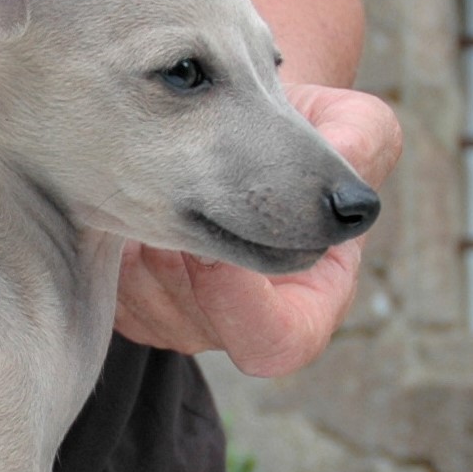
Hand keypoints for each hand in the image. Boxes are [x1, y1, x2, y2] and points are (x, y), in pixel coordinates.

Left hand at [113, 81, 402, 377]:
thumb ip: (357, 146)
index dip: (244, 309)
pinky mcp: (135, 305)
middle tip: (167, 200)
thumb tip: (342, 184)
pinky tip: (121, 201)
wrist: (237, 127)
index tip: (217, 252)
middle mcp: (242, 323)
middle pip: (199, 327)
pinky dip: (114, 249)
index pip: (279, 344)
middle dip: (178, 267)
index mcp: (309, 301)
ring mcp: (183, 321)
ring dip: (142, 253)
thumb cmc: (305, 135)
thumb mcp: (351, 127)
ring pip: (148, 310)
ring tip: (146, 186)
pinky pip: (114, 295)